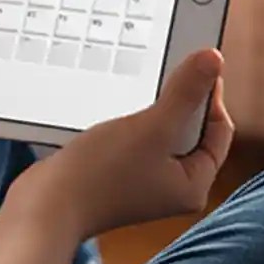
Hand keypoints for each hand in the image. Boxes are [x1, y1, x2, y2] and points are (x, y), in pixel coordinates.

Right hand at [13, 49, 234, 240]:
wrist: (46, 204)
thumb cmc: (99, 175)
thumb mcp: (150, 127)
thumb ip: (184, 93)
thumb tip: (213, 59)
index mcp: (192, 184)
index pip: (218, 131)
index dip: (210, 96)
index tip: (196, 67)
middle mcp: (171, 187)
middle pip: (189, 132)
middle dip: (176, 105)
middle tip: (161, 80)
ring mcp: (143, 183)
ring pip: (158, 135)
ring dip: (149, 114)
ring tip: (133, 100)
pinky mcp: (117, 177)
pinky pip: (134, 143)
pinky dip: (127, 126)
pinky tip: (110, 118)